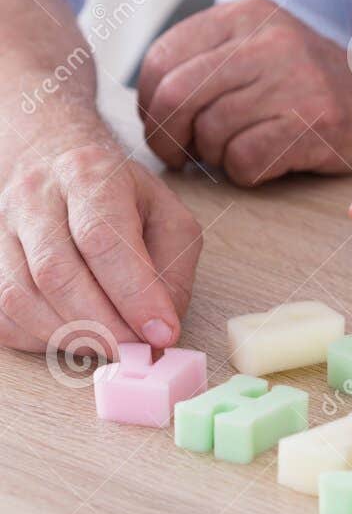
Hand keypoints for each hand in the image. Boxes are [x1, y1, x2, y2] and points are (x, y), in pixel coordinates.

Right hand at [0, 134, 201, 353]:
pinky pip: (3, 316)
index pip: (103, 239)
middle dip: (102, 325)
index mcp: (90, 174)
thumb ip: (173, 269)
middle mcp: (36, 197)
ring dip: (71, 336)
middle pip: (57, 273)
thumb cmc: (120, 196)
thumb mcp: (167, 215)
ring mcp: (3, 229)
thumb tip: (159, 328)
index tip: (159, 333)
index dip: (133, 294)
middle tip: (134, 350)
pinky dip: (40, 338)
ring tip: (108, 342)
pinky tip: (73, 333)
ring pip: (22, 298)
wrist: (56, 164)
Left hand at [138, 0, 351, 184]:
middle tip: (179, 155)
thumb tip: (144, 99)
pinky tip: (262, 164)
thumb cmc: (310, 86)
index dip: (149, 103)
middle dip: (166, 136)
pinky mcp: (315, 120)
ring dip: (211, 157)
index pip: (163, 57)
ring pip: (209, 131)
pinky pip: (245, 160)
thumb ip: (207, 59)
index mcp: (247, 15)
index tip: (163, 126)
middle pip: (177, 94)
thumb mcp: (260, 47)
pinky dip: (244, 173)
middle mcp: (270, 39)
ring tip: (232, 154)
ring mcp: (296, 77)